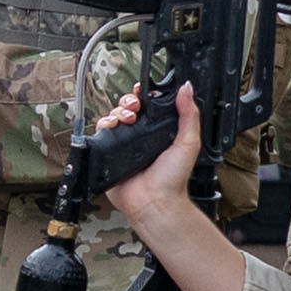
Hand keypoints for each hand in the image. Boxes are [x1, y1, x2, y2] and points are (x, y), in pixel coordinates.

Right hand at [96, 81, 200, 228]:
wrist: (154, 201)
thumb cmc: (173, 179)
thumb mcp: (188, 142)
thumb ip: (189, 114)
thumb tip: (187, 89)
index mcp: (158, 131)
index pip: (149, 106)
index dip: (144, 95)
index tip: (144, 91)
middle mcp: (140, 136)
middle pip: (128, 108)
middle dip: (129, 101)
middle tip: (135, 106)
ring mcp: (124, 145)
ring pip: (114, 117)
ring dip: (117, 111)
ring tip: (126, 118)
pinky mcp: (108, 154)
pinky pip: (100, 134)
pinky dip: (104, 125)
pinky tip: (112, 126)